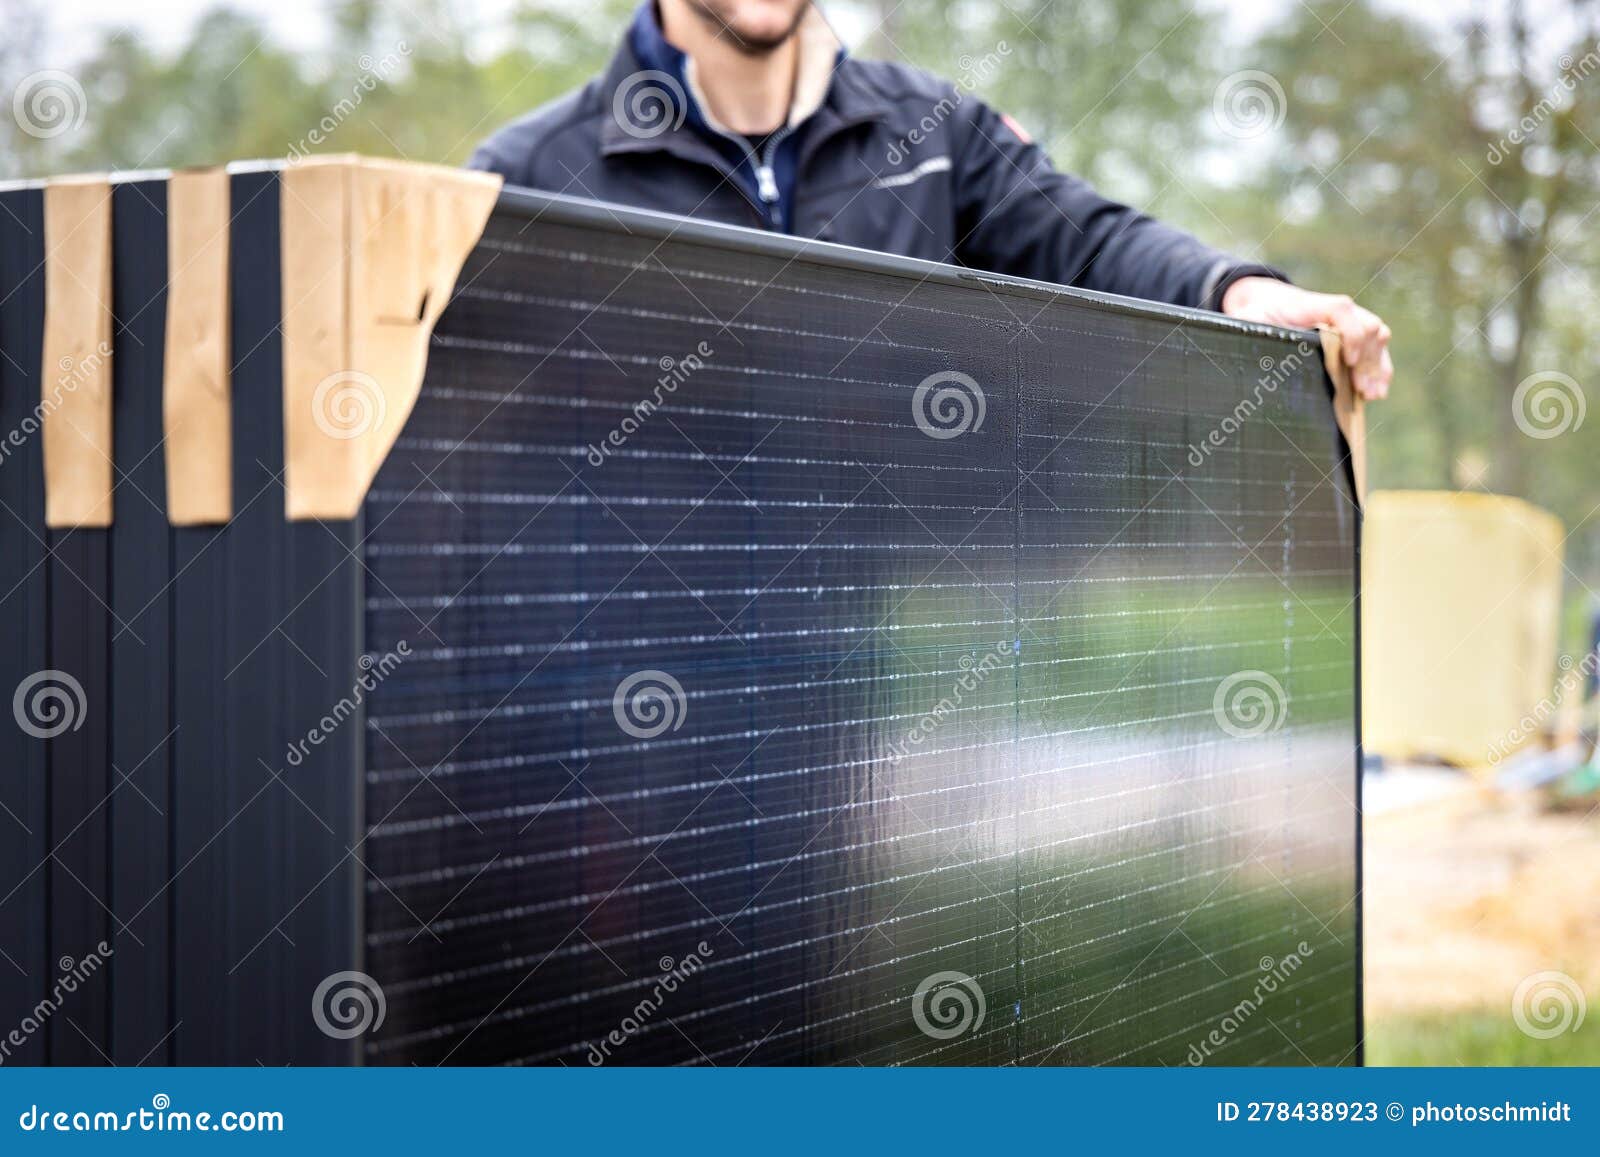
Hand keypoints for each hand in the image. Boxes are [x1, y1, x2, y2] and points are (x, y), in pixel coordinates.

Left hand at [1221, 277, 1392, 399]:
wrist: (1268, 301)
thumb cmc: (1259, 313)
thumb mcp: (1248, 319)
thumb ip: (1249, 327)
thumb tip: (1246, 347)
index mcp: (1309, 304)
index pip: (1340, 309)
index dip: (1351, 333)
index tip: (1349, 360)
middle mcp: (1335, 310)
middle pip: (1368, 325)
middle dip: (1368, 359)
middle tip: (1361, 389)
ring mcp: (1348, 320)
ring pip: (1377, 337)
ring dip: (1377, 366)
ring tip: (1372, 395)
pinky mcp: (1353, 333)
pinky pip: (1376, 347)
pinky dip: (1379, 368)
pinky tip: (1377, 391)